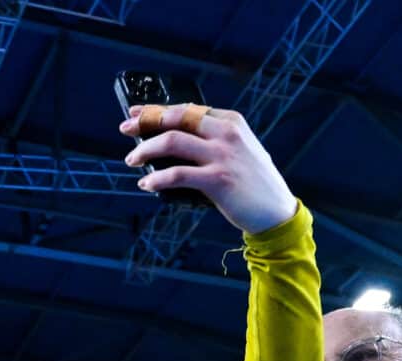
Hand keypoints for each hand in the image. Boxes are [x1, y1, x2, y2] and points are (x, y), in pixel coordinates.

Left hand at [121, 104, 296, 234]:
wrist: (276, 212)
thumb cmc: (254, 184)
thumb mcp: (240, 150)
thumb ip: (214, 139)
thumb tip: (172, 139)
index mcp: (231, 121)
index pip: (186, 109)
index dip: (157, 110)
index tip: (135, 113)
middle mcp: (226, 133)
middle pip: (176, 119)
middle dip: (145, 121)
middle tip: (125, 130)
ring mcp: (222, 155)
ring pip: (172, 142)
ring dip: (145, 149)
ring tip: (132, 159)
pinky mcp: (217, 180)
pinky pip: (177, 174)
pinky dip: (157, 178)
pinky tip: (146, 184)